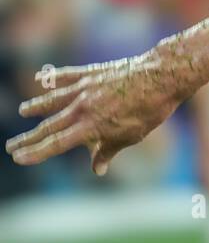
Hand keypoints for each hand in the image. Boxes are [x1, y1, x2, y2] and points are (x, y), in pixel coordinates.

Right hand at [6, 50, 186, 175]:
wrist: (161, 76)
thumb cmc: (150, 110)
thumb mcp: (131, 136)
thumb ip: (109, 150)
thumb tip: (97, 169)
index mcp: (91, 127)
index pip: (56, 144)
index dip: (36, 153)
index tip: (18, 158)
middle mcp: (82, 108)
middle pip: (49, 126)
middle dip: (29, 138)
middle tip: (10, 146)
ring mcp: (84, 88)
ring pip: (53, 99)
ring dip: (36, 106)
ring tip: (23, 111)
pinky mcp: (91, 73)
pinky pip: (67, 76)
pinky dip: (52, 78)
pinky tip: (40, 78)